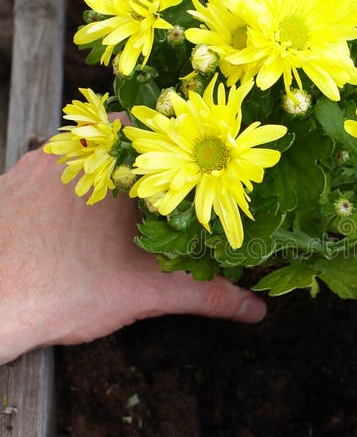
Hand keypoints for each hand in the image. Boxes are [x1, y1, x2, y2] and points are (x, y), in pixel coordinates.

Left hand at [0, 149, 265, 364]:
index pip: (166, 127)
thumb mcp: (146, 291)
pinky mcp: (18, 179)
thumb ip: (206, 294)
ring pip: (93, 154)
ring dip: (115, 176)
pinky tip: (85, 225)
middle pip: (130, 140)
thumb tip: (254, 308)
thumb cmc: (63, 289)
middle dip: (154, 166)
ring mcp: (44, 161)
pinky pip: (60, 170)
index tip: (205, 164)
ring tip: (133, 214)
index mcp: (119, 163)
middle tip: (175, 197)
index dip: (189, 144)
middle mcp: (79, 149)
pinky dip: (79, 189)